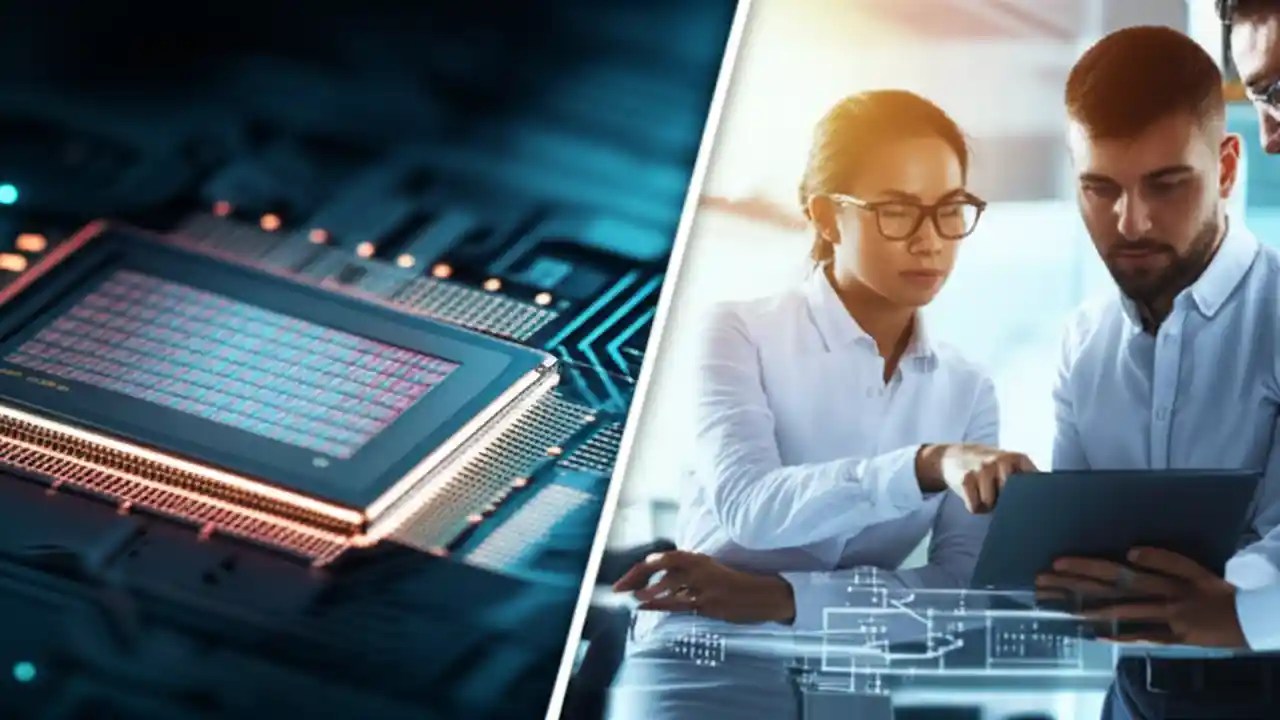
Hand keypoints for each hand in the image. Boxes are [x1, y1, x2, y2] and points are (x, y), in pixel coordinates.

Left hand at [612, 550, 795, 624]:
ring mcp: (704, 586)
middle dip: (637, 577)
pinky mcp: (709, 602)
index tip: (627, 576)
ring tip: (633, 595)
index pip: (665, 558)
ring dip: (650, 590)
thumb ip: (688, 575)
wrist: (763, 595)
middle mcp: (699, 569)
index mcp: (699, 559)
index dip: (644, 567)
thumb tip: (662, 583)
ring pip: (671, 585)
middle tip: (619, 587)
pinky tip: (645, 607)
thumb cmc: (734, 585)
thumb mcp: (710, 572)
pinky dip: (660, 605)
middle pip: (662, 568)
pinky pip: (680, 604)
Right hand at [915, 443, 1036, 512]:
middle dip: (1005, 503)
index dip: (1031, 499)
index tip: (1030, 506)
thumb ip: (1026, 482)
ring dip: (986, 505)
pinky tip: (972, 493)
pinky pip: (975, 506)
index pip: (1033, 486)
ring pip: (990, 503)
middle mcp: (1003, 461)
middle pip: (1011, 498)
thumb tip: (1038, 507)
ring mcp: (983, 468)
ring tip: (983, 492)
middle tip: (997, 493)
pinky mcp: (966, 478)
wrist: (954, 456)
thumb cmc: (989, 470)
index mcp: (1019, 459)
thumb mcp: (1011, 467)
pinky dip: (973, 506)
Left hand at [1037, 547, 1247, 648]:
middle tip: (1042, 582)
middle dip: (1073, 586)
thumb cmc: (1213, 588)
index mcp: (1158, 576)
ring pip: (1116, 613)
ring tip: (1057, 607)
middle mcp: (1156, 596)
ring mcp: (1161, 619)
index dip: (1085, 566)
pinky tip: (1093, 635)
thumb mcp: (1191, 566)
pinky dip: (1117, 636)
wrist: (1244, 617)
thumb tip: (1130, 551)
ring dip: (1085, 610)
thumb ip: (1161, 558)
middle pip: (1106, 590)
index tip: (1057, 562)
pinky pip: (1139, 637)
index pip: (1113, 569)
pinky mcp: (1169, 637)